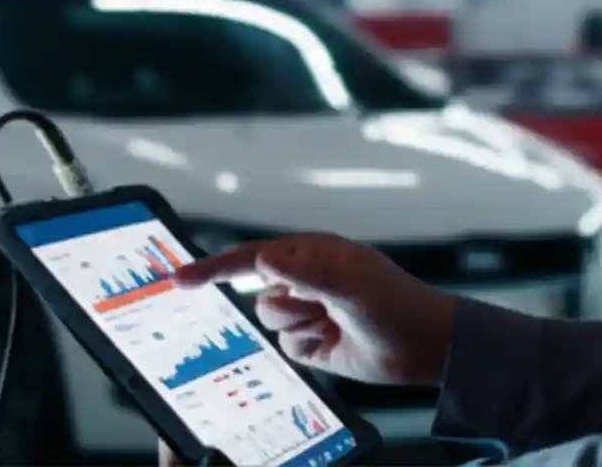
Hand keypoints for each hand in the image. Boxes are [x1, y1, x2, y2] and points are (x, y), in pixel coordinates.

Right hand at [174, 233, 457, 386]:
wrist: (422, 346)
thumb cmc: (393, 304)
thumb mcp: (350, 284)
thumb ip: (304, 272)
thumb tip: (263, 260)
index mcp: (311, 253)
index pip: (251, 257)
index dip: (213, 267)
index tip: (179, 279)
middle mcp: (304, 278)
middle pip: (260, 296)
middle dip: (289, 307)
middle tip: (325, 309)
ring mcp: (307, 310)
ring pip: (271, 323)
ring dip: (300, 327)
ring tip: (335, 323)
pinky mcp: (312, 340)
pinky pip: (286, 347)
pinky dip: (308, 347)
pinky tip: (335, 341)